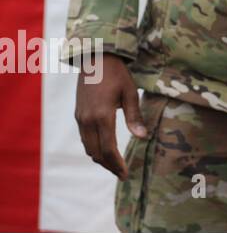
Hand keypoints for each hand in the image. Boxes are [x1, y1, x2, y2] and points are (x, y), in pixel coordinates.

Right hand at [74, 53, 147, 179]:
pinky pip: (85, 138)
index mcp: (102, 116)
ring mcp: (80, 118)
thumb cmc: (117, 74)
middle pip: (96, 153)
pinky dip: (94, 148)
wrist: (95, 58)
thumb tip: (142, 137)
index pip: (108, 149)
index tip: (126, 174)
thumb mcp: (130, 93)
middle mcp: (87, 120)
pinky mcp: (78, 115)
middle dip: (109, 165)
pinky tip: (105, 149)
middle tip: (122, 173)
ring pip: (88, 147)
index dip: (116, 164)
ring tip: (115, 165)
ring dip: (100, 158)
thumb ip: (134, 117)